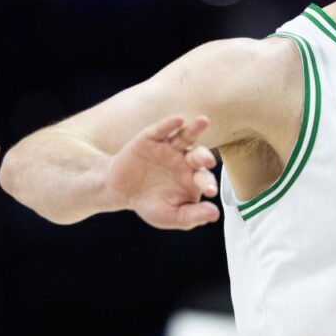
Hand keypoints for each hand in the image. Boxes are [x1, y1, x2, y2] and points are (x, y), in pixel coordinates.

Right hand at [107, 115, 218, 229]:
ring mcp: (169, 148)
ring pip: (186, 136)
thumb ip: (192, 216)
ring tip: (203, 122)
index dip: (208, 184)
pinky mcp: (152, 138)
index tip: (209, 191)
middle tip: (208, 161)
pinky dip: (169, 123)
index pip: (205, 179)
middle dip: (204, 157)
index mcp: (193, 179)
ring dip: (195, 129)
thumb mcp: (171, 215)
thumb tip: (214, 215)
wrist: (121, 191)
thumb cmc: (150, 203)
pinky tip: (178, 119)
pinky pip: (162, 129)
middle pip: (199, 155)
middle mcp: (185, 160)